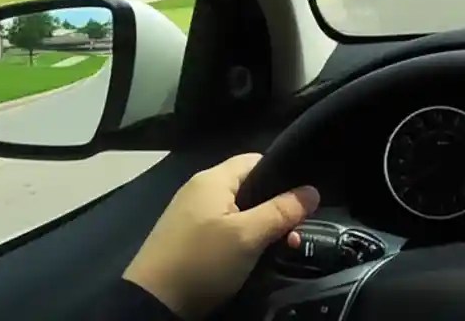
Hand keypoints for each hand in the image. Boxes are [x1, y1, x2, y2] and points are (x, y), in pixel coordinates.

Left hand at [123, 153, 320, 319]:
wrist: (151, 304)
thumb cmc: (202, 261)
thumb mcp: (248, 236)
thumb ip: (282, 211)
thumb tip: (313, 191)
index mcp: (213, 179)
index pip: (257, 160)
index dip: (284, 176)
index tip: (302, 201)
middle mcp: (200, 190)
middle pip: (251, 188)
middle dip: (277, 208)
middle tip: (294, 234)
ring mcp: (192, 216)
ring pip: (240, 212)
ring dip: (262, 228)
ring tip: (279, 249)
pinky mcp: (188, 239)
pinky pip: (225, 229)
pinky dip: (243, 240)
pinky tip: (253, 258)